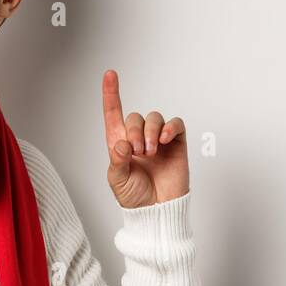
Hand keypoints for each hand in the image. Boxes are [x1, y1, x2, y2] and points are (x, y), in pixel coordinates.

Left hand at [102, 69, 189, 207]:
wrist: (157, 210)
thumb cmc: (135, 197)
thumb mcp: (118, 180)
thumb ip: (117, 161)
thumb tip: (122, 144)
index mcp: (120, 144)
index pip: (114, 114)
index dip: (111, 94)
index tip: (110, 74)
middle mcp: (138, 138)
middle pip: (135, 116)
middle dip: (134, 131)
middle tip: (138, 152)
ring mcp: (158, 140)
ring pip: (153, 117)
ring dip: (150, 131)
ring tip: (150, 151)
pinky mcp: (176, 143)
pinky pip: (175, 124)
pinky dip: (169, 128)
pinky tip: (163, 140)